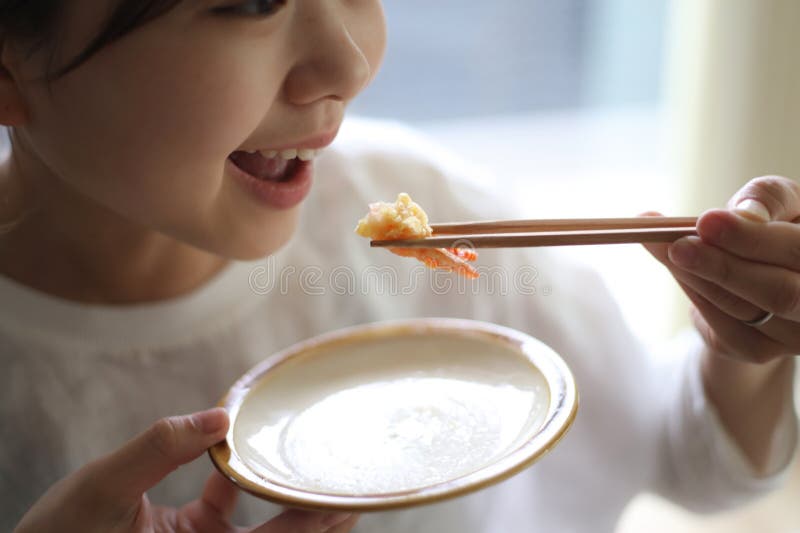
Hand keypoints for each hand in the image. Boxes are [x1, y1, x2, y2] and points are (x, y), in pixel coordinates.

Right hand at [14, 408, 358, 532]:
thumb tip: (218, 415)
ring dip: (291, 496)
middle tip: (355, 479)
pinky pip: (227, 507)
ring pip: (262, 524)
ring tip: (322, 464)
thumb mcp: (103, 487)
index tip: (351, 493)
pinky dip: (242, 480)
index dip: (319, 519)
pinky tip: (245, 445)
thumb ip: (159, 449)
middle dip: (320, 512)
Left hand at [642, 175, 799, 362]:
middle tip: (677, 245)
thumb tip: (746, 213)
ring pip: (743, 310)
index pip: (799, 251)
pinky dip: (695, 294)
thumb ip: (768, 198)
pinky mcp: (759, 350)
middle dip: (722, 267)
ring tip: (664, 246)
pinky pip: (722, 327)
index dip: (752, 238)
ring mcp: (795, 336)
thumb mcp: (780, 200)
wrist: (764, 266)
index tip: (706, 222)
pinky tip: (677, 268)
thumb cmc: (777, 222)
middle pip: (778, 293)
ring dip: (697, 277)